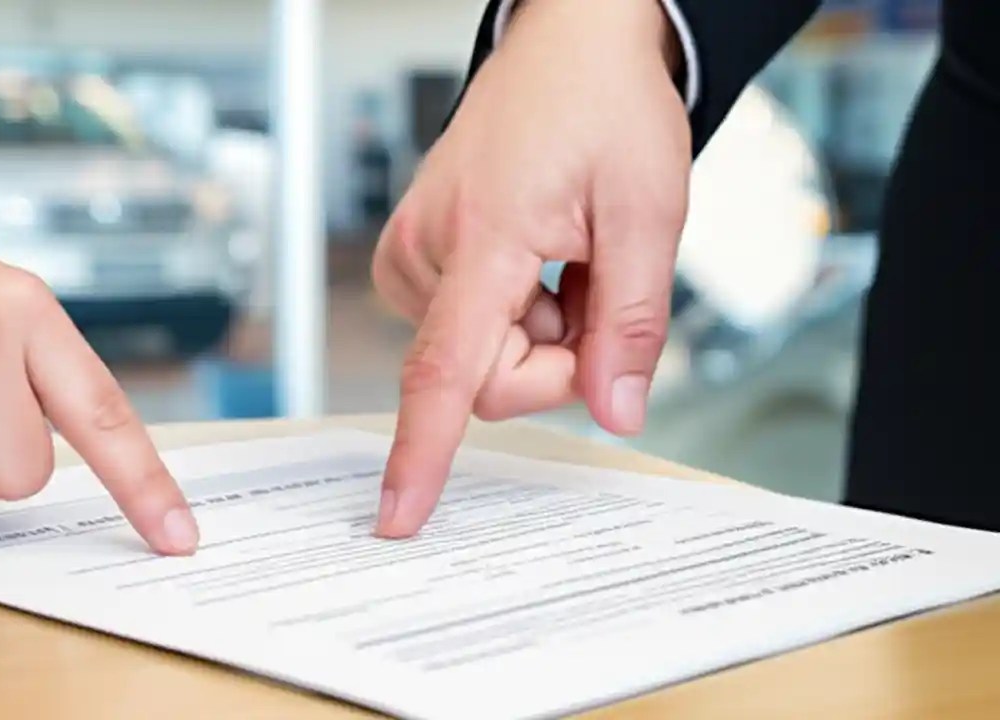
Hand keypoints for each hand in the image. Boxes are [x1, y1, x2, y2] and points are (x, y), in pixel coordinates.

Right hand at [371, 0, 691, 536]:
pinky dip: (513, 314)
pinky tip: (535, 262)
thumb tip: (616, 410)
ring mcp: (415, 249)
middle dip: (553, 358)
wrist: (566, 49)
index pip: (448, 366)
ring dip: (537, 331)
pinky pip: (464, 327)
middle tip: (593, 293)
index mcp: (485, 234)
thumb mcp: (649, 211)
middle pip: (484, 375)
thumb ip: (630, 323)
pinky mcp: (415, 253)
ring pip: (477, 355)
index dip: (423, 450)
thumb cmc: (602, 106)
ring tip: (565, 257)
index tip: (399, 513)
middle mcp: (429, 247)